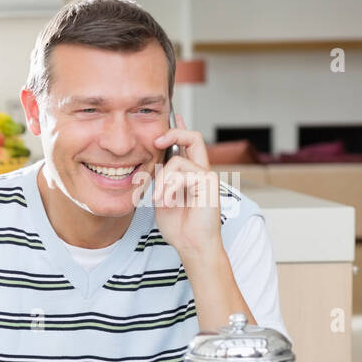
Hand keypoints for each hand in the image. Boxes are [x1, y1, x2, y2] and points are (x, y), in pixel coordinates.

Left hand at [152, 115, 223, 262]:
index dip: (180, 130)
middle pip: (193, 138)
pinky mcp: (209, 183)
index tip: (173, 116)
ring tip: (160, 199)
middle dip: (174, 133)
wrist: (192, 245)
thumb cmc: (179, 226)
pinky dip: (169, 187)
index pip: (188, 145)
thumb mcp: (162, 199)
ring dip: (161, 181)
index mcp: (191, 174)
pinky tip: (168, 201)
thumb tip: (152, 165)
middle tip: (156, 138)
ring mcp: (207, 176)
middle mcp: (202, 171)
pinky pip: (181, 174)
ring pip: (176, 161)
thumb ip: (160, 181)